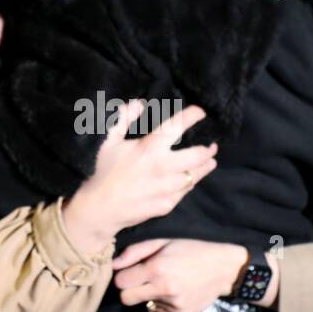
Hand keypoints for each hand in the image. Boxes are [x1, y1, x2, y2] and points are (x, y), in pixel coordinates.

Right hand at [62, 100, 217, 256]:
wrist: (99, 208)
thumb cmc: (102, 172)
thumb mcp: (109, 142)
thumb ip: (124, 120)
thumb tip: (137, 103)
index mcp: (150, 148)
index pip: (178, 126)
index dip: (193, 116)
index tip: (200, 112)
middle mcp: (163, 166)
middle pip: (198, 155)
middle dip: (208, 149)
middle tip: (212, 146)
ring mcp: (167, 188)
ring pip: (195, 175)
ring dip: (205, 167)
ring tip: (210, 162)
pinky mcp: (167, 204)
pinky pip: (185, 192)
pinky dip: (189, 183)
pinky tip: (191, 180)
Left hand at [112, 239, 269, 311]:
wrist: (224, 268)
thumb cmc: (191, 249)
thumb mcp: (163, 242)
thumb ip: (135, 252)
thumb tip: (113, 265)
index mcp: (156, 268)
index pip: (121, 282)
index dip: (124, 276)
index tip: (131, 272)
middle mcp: (163, 288)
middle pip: (127, 299)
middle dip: (130, 290)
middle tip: (142, 281)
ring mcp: (173, 304)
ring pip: (145, 304)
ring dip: (151, 295)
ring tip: (168, 282)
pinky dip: (163, 304)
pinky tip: (176, 291)